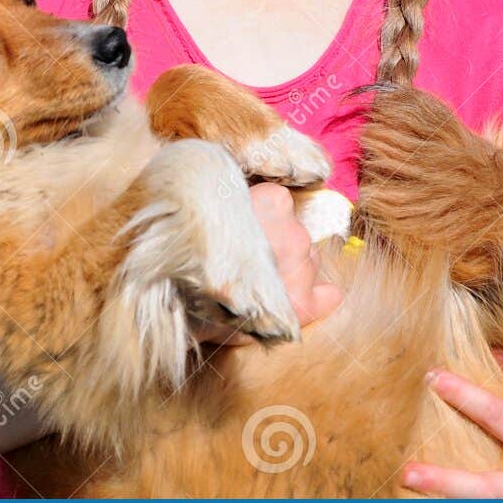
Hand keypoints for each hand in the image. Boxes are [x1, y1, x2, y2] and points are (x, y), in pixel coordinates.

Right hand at [196, 182, 341, 344]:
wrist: (176, 308)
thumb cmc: (185, 254)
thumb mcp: (205, 209)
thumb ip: (232, 203)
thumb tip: (250, 193)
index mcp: (273, 203)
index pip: (281, 201)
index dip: (260, 215)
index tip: (241, 228)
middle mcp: (294, 235)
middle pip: (296, 234)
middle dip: (277, 245)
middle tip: (244, 262)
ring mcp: (302, 271)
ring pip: (309, 261)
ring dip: (290, 269)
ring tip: (255, 285)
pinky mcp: (302, 306)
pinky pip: (326, 296)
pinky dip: (319, 297)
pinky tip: (308, 297)